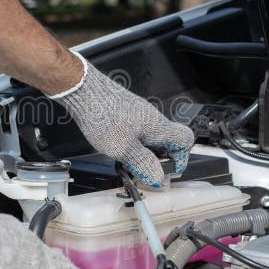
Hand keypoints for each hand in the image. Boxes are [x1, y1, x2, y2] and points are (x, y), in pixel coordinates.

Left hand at [49, 53, 194, 189]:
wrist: (83, 90)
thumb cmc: (103, 115)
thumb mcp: (124, 149)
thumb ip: (143, 164)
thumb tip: (158, 178)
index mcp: (158, 127)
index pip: (185, 140)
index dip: (181, 159)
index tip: (167, 172)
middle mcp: (152, 118)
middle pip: (166, 141)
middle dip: (156, 160)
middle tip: (141, 171)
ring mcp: (138, 114)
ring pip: (149, 137)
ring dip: (141, 152)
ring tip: (125, 160)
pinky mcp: (125, 112)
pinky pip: (135, 131)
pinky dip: (130, 143)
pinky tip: (114, 147)